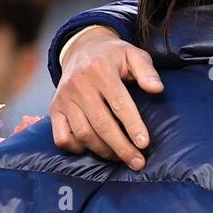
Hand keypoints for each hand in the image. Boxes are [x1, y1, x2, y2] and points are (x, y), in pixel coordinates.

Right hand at [50, 26, 162, 168]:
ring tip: (121, 158)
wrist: (81, 49)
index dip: (133, 126)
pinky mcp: (55, 109)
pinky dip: (77, 148)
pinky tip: (93, 149)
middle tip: (138, 162)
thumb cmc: (112, 56)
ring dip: (103, 151)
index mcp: (100, 69)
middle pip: (101, 124)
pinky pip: (62, 137)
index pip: (119, 103)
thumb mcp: (132, 54)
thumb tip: (157, 89)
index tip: (144, 144)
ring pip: (83, 133)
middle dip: (121, 147)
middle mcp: (79, 84)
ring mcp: (64, 98)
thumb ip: (146, 70)